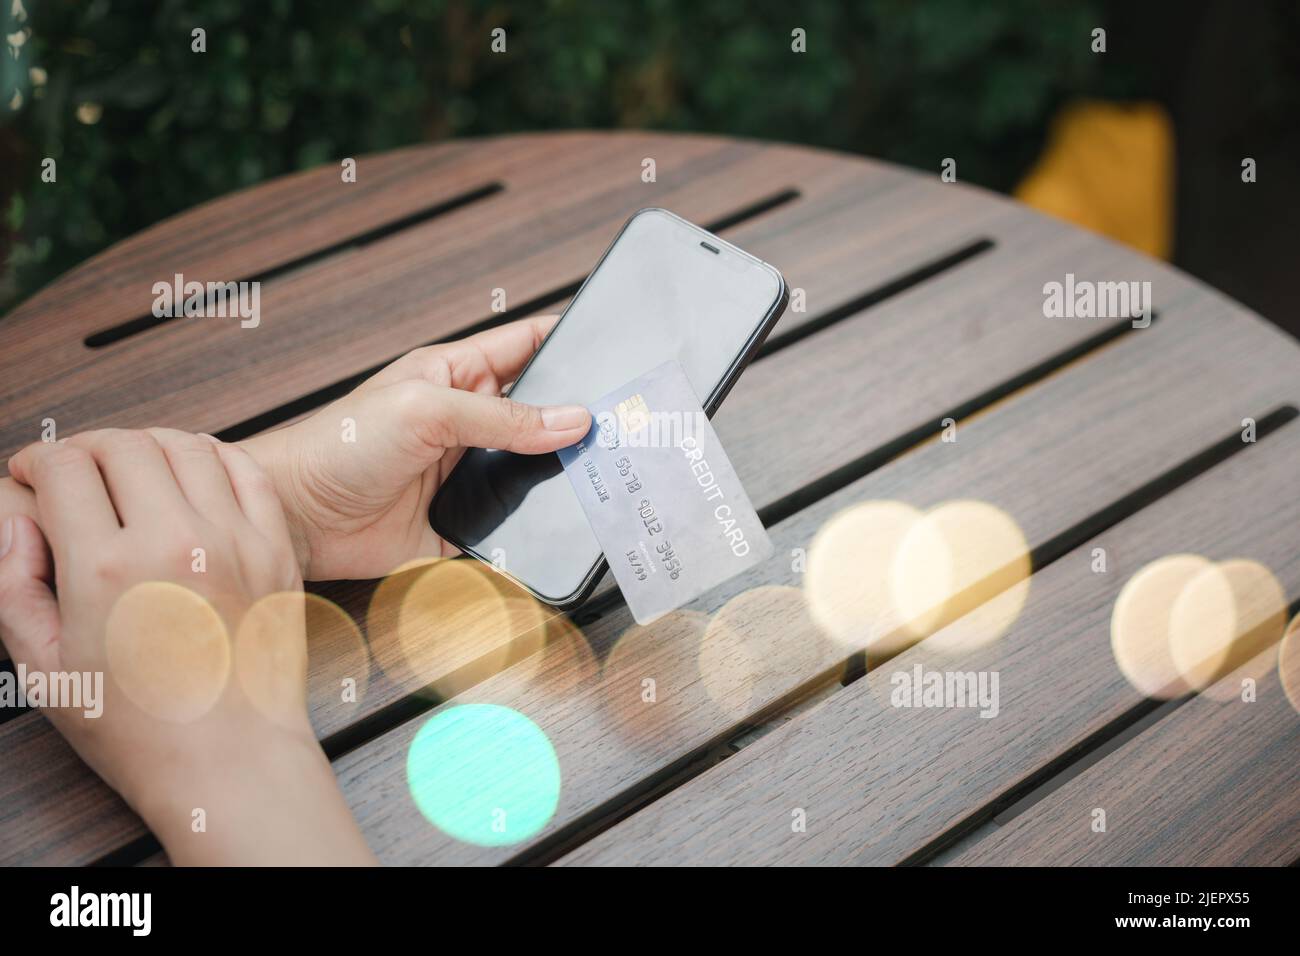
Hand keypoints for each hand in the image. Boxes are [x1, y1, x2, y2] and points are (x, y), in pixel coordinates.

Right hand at [0, 428, 374, 864]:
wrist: (231, 759)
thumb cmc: (135, 729)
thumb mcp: (44, 670)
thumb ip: (11, 587)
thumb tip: (16, 520)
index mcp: (106, 568)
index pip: (64, 467)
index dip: (36, 460)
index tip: (30, 476)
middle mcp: (174, 540)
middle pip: (122, 445)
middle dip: (86, 448)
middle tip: (75, 472)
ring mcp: (234, 540)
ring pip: (185, 446)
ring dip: (147, 445)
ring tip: (129, 469)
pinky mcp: (276, 549)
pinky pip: (246, 471)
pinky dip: (212, 456)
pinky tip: (191, 471)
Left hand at [239, 315, 589, 580]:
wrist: (296, 518)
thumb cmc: (339, 445)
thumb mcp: (426, 410)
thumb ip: (502, 416)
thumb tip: (572, 419)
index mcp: (459, 375)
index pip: (529, 346)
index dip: (571, 342)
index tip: (618, 346)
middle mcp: (470, 422)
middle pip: (543, 414)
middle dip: (579, 418)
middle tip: (624, 423)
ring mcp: (469, 473)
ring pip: (536, 471)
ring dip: (562, 476)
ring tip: (606, 476)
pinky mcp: (465, 523)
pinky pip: (514, 526)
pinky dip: (537, 529)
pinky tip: (563, 527)